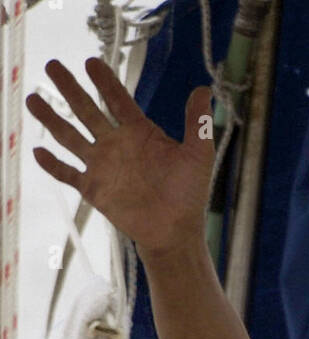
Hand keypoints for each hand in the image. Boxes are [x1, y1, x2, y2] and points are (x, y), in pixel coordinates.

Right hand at [27, 57, 214, 255]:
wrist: (175, 232)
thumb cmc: (189, 195)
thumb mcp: (198, 154)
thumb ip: (198, 123)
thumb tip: (203, 90)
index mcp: (138, 132)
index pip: (116, 99)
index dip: (104, 81)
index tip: (91, 62)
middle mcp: (116, 144)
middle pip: (86, 109)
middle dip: (69, 88)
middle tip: (52, 65)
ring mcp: (102, 166)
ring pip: (70, 136)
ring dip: (51, 118)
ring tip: (32, 99)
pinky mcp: (94, 189)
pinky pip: (68, 174)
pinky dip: (53, 165)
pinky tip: (37, 151)